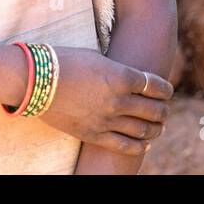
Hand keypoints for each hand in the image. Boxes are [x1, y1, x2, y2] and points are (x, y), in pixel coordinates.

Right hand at [32, 46, 172, 155]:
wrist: (36, 80)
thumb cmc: (65, 62)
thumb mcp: (98, 58)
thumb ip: (119, 70)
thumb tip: (134, 77)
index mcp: (122, 76)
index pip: (156, 86)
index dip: (166, 90)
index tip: (167, 92)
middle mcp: (119, 99)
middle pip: (154, 110)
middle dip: (164, 111)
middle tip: (165, 110)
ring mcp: (107, 119)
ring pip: (143, 130)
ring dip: (155, 129)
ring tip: (158, 127)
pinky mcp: (94, 135)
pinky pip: (125, 146)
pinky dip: (139, 146)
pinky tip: (145, 144)